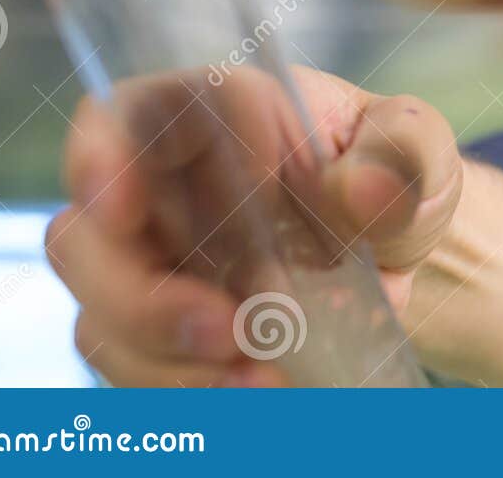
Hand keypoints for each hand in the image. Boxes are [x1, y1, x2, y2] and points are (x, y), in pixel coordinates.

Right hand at [46, 66, 460, 386]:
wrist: (403, 243)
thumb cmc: (393, 169)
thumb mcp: (417, 146)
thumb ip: (398, 154)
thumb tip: (360, 191)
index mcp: (213, 112)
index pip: (124, 118)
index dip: (100, 159)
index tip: (118, 210)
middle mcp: (161, 187)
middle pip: (85, 238)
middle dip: (140, 297)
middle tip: (230, 329)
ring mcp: (154, 263)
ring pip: (104, 317)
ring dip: (171, 359)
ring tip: (267, 373)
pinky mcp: (164, 330)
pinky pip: (142, 370)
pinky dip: (193, 388)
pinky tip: (264, 387)